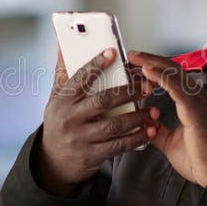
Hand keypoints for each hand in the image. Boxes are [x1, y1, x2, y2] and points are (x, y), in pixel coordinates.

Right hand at [35, 48, 158, 195]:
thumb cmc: (59, 123)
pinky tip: (148, 132)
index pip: (79, 79)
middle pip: (102, 101)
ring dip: (137, 117)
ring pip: (114, 125)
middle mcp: (70, 119)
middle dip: (128, 92)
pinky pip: (118, 146)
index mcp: (62, 101)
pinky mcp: (92, 155)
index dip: (96, 65)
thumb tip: (63, 44)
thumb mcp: (55, 98)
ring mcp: (81, 138)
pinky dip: (136, 139)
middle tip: (147, 86)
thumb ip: (63, 73)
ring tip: (153, 111)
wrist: (53, 161)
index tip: (112, 54)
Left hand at [127, 51, 206, 186]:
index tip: (137, 66)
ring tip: (136, 58)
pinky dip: (161, 77)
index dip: (155, 70)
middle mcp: (197, 98)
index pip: (172, 79)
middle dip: (151, 61)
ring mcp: (198, 101)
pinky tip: (147, 70)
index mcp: (193, 103)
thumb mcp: (171, 141)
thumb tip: (147, 124)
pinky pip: (177, 87)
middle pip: (172, 70)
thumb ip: (160, 130)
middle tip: (133, 56)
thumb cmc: (202, 158)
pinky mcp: (195, 108)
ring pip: (174, 74)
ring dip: (153, 64)